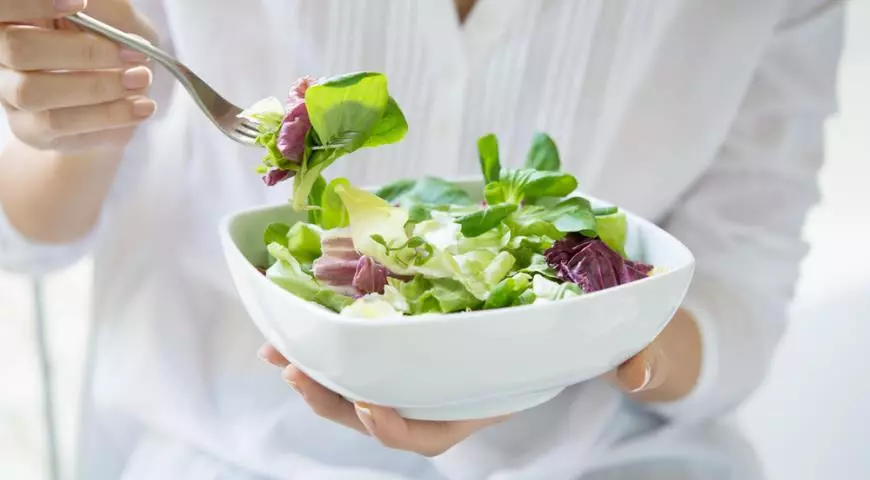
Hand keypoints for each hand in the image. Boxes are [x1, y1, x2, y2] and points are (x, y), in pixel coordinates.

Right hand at [0, 0, 157, 152]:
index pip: (3, 5)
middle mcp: (2, 55)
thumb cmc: (111, 43)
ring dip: (97, 88)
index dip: (32, 3)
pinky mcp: (30, 129)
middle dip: (83, 52)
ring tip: (141, 80)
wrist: (118, 95)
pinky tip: (140, 107)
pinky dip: (107, 117)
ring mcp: (10, 94)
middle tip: (134, 55)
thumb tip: (89, 6)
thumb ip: (99, 8)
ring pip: (34, 93)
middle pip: (18, 49)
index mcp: (13, 18)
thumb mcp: (111, 15)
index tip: (79, 6)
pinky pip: (61, 126)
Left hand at [257, 309, 701, 455]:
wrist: (612, 312)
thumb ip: (643, 363)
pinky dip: (339, 328)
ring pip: (367, 377)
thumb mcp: (642, 349)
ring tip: (279, 346)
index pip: (438, 430)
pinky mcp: (430, 320)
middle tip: (292, 369)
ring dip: (320, 366)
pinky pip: (376, 334)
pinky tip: (309, 308)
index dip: (399, 428)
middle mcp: (456, 381)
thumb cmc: (622, 337)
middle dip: (333, 399)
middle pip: (382, 409)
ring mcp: (439, 354)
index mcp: (493, 396)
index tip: (370, 406)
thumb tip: (639, 371)